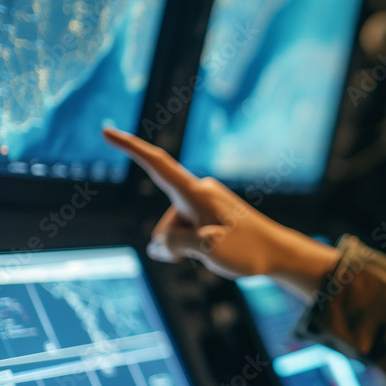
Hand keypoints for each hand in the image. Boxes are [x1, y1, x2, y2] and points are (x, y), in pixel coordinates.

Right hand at [102, 128, 336, 295]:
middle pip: (164, 223)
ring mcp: (204, 203)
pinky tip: (215, 250)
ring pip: (173, 232)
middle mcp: (198, 192)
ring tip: (218, 251)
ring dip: (184, 248)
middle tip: (209, 251)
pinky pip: (185, 232)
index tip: (107, 132)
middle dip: (171, 244)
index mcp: (196, 193)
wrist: (278, 254)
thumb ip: (174, 244)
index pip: (157, 164)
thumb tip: (157, 246)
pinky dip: (191, 246)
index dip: (130, 148)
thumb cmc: (247, 250)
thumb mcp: (206, 250)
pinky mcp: (209, 214)